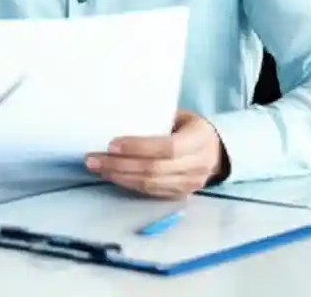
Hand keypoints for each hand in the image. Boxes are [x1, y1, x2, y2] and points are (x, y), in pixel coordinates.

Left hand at [84, 110, 228, 198]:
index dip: (138, 147)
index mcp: (199, 140)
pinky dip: (128, 185)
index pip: (167, 147)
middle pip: (154, 169)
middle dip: (119, 165)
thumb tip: (118, 116)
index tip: (111, 144)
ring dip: (119, 177)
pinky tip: (112, 176)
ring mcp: (190, 184)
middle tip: (92, 159)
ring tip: (96, 168)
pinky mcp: (180, 195)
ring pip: (150, 184)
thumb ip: (157, 117)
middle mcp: (197, 165)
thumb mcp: (181, 115)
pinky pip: (151, 193)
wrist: (217, 151)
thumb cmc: (191, 127)